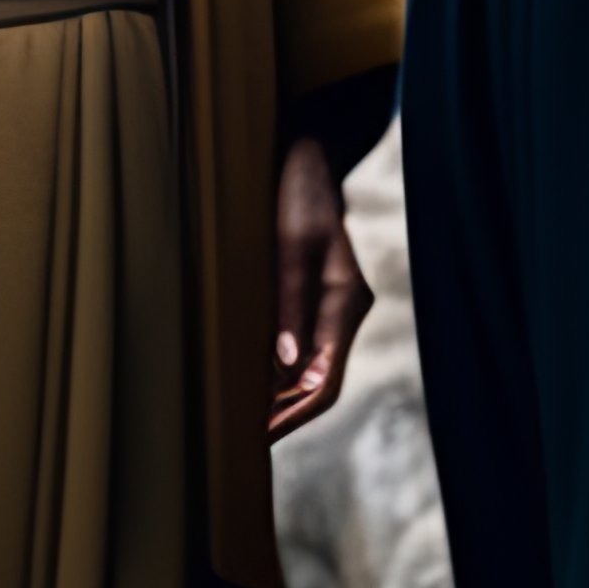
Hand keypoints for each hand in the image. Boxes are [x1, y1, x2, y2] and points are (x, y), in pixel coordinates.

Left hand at [270, 137, 372, 442]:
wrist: (310, 148)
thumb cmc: (299, 189)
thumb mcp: (292, 243)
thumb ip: (290, 301)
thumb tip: (286, 366)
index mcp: (346, 302)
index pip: (324, 383)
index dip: (292, 416)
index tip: (258, 437)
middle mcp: (346, 309)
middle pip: (321, 381)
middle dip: (285, 413)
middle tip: (243, 439)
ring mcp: (335, 301)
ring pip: (312, 365)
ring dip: (282, 393)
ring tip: (242, 416)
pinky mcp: (319, 291)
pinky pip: (305, 341)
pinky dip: (281, 366)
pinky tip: (253, 373)